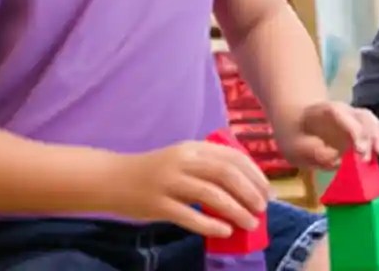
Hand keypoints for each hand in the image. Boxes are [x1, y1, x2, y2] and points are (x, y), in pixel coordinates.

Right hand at [102, 140, 270, 237]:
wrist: (110, 179)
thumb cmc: (155, 172)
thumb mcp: (183, 159)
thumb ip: (209, 167)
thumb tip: (246, 188)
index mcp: (193, 148)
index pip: (233, 157)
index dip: (255, 174)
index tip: (267, 190)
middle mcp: (183, 161)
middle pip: (227, 174)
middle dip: (250, 192)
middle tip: (262, 208)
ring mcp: (169, 182)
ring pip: (212, 195)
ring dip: (236, 210)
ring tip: (250, 222)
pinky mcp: (157, 204)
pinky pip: (189, 216)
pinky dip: (211, 224)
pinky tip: (225, 231)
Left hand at [280, 101, 378, 168]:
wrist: (298, 122)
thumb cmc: (296, 135)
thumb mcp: (295, 145)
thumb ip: (313, 152)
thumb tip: (335, 160)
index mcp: (325, 111)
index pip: (343, 116)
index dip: (354, 132)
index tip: (360, 152)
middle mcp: (345, 112)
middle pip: (363, 118)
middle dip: (370, 135)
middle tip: (372, 155)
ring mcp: (356, 120)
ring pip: (373, 122)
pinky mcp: (363, 130)